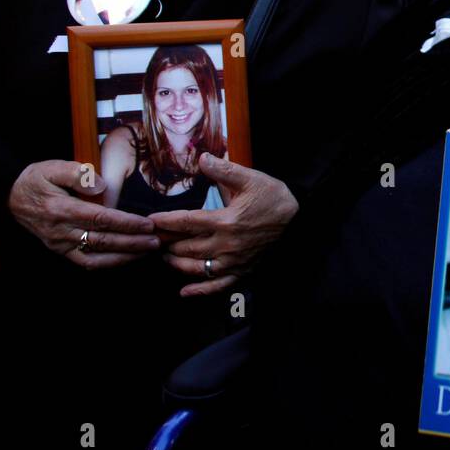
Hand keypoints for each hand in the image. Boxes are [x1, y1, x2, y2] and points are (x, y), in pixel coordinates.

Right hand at [8, 160, 158, 267]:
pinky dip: (108, 263)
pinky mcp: (60, 251)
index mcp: (61, 209)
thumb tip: (101, 185)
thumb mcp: (52, 167)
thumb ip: (77, 174)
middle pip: (103, 240)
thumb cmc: (36, 179)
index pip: (101, 219)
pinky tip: (126, 258)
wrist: (10, 196)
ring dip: (125, 256)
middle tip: (157, 240)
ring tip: (147, 250)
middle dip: (133, 242)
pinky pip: (86, 263)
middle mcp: (61, 231)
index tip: (148, 224)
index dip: (127, 223)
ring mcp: (60, 245)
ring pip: (97, 257)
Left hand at [149, 153, 298, 295]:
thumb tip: (202, 157)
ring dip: (177, 264)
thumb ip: (223, 170)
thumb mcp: (250, 178)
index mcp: (226, 221)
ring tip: (165, 256)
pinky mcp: (243, 270)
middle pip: (187, 247)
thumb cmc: (274, 197)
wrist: (299, 219)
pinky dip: (200, 291)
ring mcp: (234, 261)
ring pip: (197, 268)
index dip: (165, 222)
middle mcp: (227, 245)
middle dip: (166, 243)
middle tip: (152, 239)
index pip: (186, 222)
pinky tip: (184, 292)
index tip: (150, 221)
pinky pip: (218, 285)